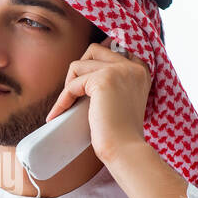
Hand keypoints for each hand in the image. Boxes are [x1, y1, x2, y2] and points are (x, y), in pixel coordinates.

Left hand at [46, 36, 150, 163]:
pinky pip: (72, 84)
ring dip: (69, 86)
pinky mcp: (104, 79)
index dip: (95, 57)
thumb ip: (113, 83)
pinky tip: (57, 115)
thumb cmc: (121, 133)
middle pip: (94, 50)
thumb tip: (84, 70)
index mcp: (140, 71)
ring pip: (79, 65)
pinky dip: (62, 100)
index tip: (82, 74)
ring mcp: (119, 71)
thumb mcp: (122, 99)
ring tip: (67, 106)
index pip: (113, 48)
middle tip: (74, 93)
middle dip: (79, 70)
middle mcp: (132, 67)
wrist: (125, 149)